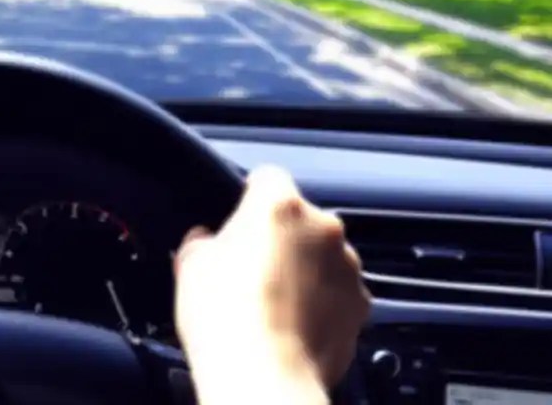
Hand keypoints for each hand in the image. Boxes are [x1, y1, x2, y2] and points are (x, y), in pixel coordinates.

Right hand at [174, 167, 369, 404]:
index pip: (267, 178)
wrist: (262, 373)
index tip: (238, 222)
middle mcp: (323, 228)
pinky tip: (291, 326)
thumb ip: (203, 240)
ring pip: (322, 258)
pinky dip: (321, 305)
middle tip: (249, 271)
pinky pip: (337, 295)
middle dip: (280, 240)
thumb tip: (207, 240)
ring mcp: (348, 268)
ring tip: (270, 304)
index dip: (249, 198)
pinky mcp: (360, 307)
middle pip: (299, 221)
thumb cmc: (223, 314)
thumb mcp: (190, 263)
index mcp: (279, 204)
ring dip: (303, 272)